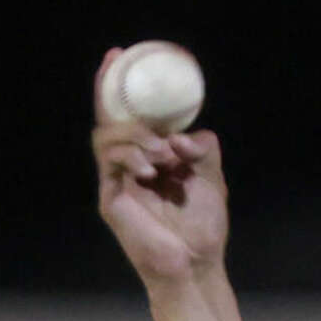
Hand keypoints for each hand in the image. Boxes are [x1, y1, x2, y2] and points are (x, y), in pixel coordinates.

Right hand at [92, 49, 227, 300]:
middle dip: (113, 93)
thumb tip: (181, 136)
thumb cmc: (202, 228)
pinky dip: (129, 156)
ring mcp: (118, 181)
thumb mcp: (211, 177)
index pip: (130, 114)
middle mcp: (130, 166)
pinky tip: (149, 169)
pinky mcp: (111, 199)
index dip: (121, 85)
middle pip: (111, 118)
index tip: (119, 55)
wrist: (196, 266)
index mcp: (151, 157)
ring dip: (135, 136)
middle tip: (122, 76)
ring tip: (162, 154)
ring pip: (109, 136)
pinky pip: (109, 162)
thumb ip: (202, 147)